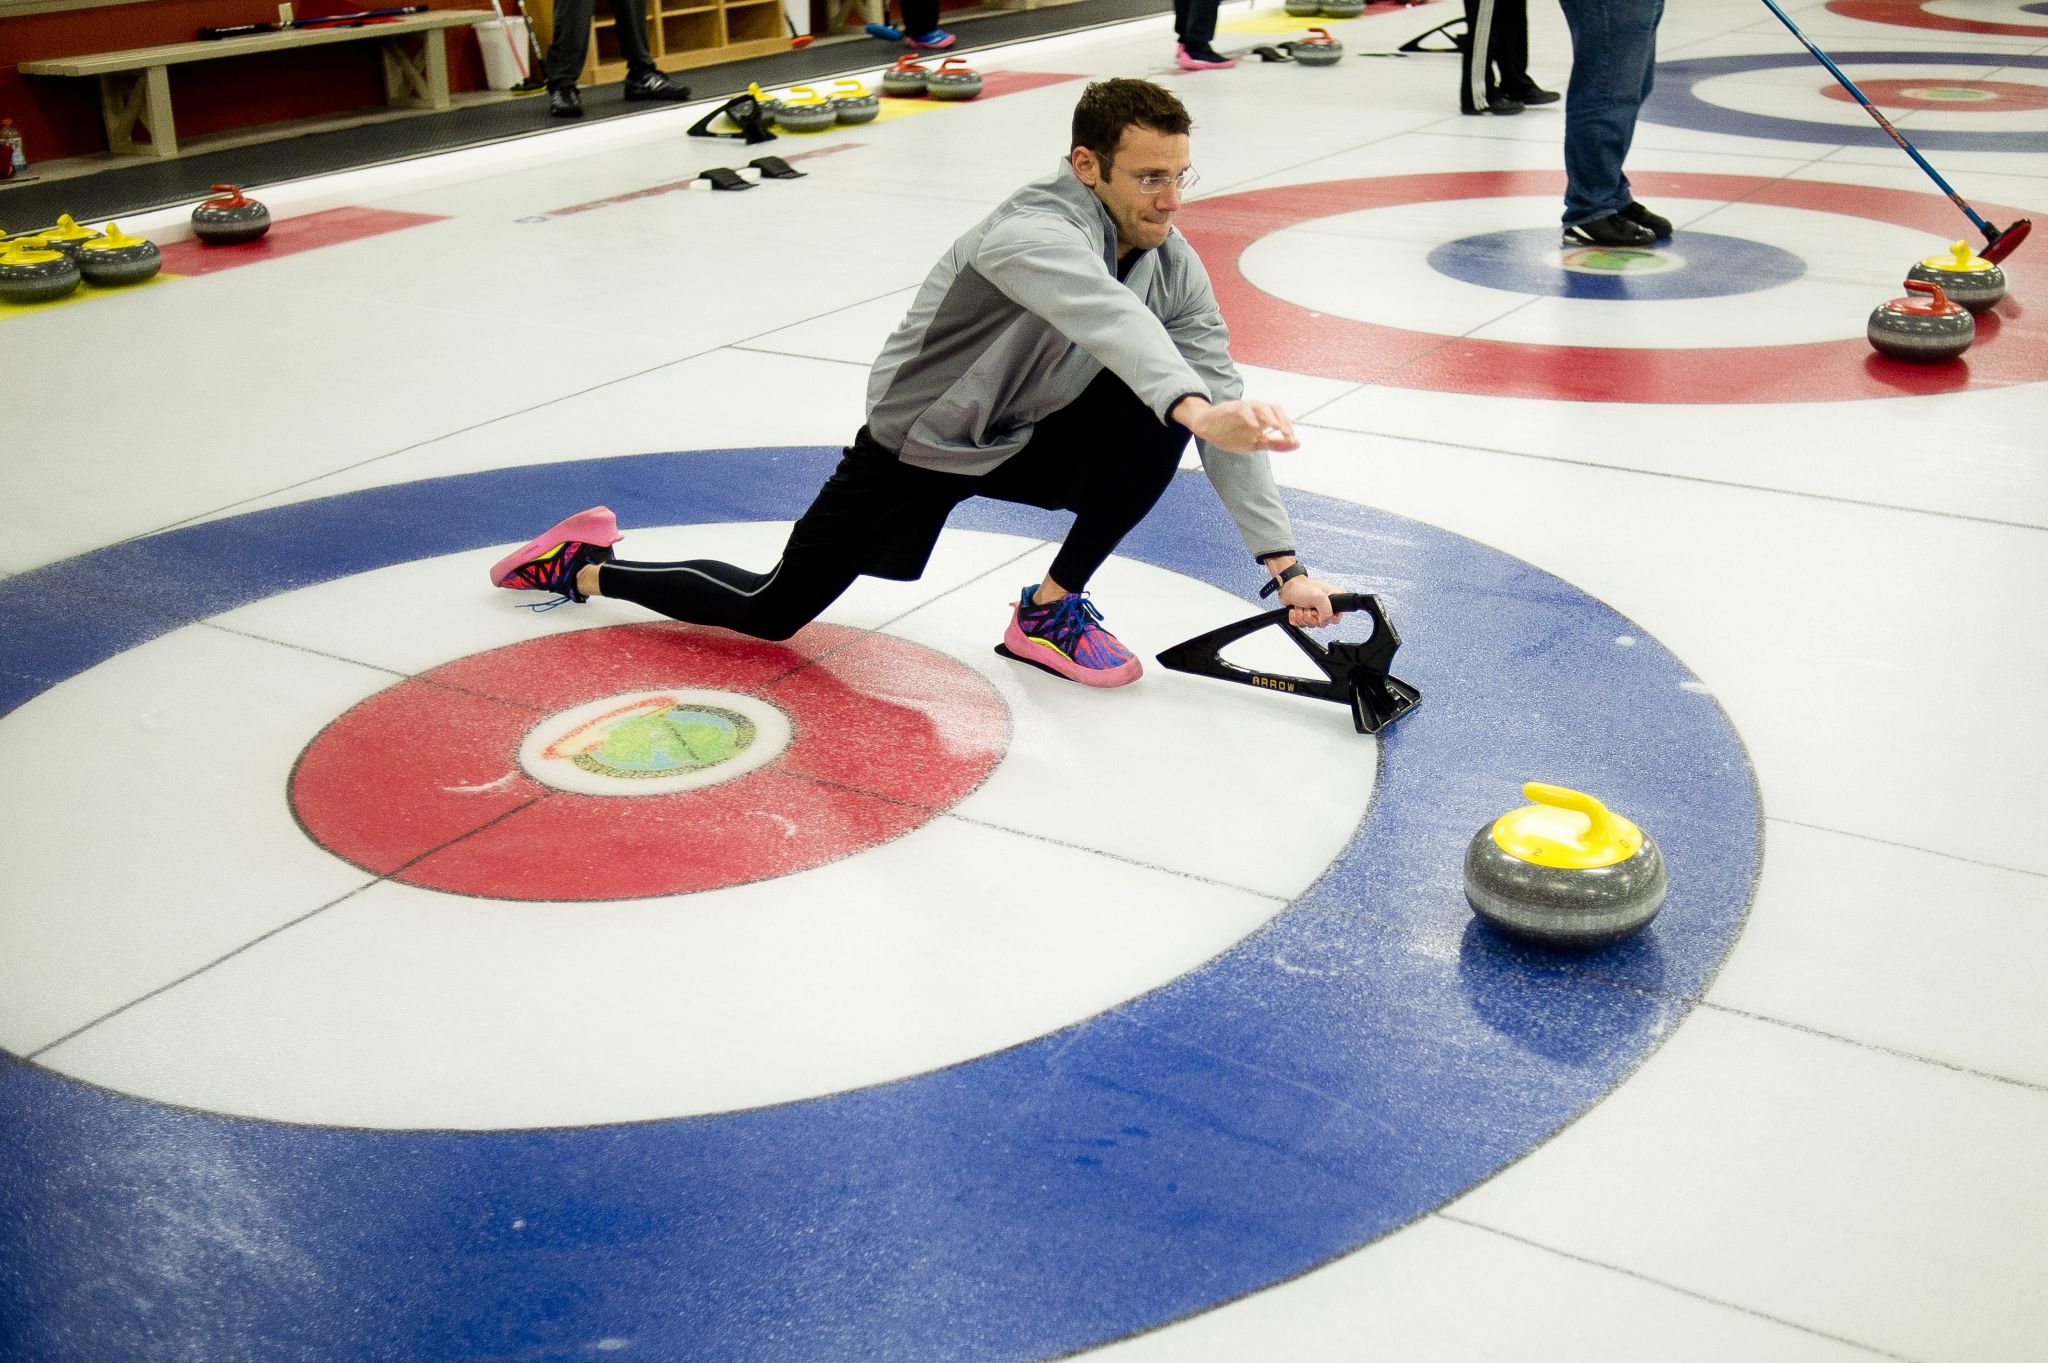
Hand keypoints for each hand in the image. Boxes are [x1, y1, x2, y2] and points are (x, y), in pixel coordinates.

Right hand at [1174, 397, 1298, 452]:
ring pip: (1260, 406)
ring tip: (1275, 427)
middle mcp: (1255, 410)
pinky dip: (1250, 416)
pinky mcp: (1230, 408)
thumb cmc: (1230, 434)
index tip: (1292, 440)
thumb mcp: (1256, 444)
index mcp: (1263, 418)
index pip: (1280, 417)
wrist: (1205, 428)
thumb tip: (1298, 443)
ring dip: (1269, 416)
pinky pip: (1242, 409)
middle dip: (1283, 420)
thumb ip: (1276, 444)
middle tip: (1287, 433)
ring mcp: (1243, 408)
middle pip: (1274, 407)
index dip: (1288, 426)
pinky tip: (1254, 427)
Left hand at [1278, 573, 1344, 627]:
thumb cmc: (1302, 587)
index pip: (1336, 618)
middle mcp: (1326, 605)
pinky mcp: (1305, 614)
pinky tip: (1296, 609)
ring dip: (1302, 616)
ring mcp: (1315, 610)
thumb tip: (1324, 621)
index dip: (1325, 618)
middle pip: (1322, 623)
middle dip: (1310, 616)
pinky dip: (1296, 618)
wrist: (1288, 586)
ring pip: (1311, 624)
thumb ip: (1327, 612)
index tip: (1318, 610)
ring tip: (1301, 606)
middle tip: (1308, 606)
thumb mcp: (1319, 597)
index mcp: (1334, 598)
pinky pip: (1301, 625)